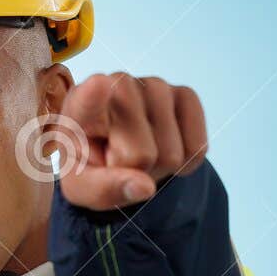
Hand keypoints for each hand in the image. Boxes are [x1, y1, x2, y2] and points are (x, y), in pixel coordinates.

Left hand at [57, 73, 208, 210]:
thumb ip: (103, 190)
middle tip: (120, 161)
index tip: (99, 85)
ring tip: (138, 154)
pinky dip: (185, 162)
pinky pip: (197, 148)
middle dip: (136, 171)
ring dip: (160, 167)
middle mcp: (118, 86)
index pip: (88, 100)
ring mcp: (154, 85)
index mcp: (80, 108)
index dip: (94, 95)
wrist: (113, 149)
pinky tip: (163, 147)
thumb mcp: (83, 187)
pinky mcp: (184, 94)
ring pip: (171, 154)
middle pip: (142, 155)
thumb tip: (144, 186)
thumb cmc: (91, 162)